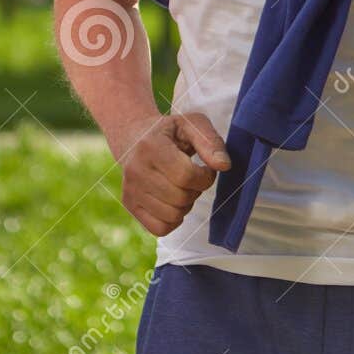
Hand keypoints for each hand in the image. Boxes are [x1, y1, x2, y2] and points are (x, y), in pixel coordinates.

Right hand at [110, 112, 231, 236]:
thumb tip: (224, 165)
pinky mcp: (129, 205)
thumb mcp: (192, 124)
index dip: (205, 177)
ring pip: (172, 215)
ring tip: (181, 187)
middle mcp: (135, 170)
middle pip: (180, 198)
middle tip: (193, 178)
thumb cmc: (170, 133)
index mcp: (150, 146)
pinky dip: (173, 220)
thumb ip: (211, 142)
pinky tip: (172, 201)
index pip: (186, 175)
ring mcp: (130, 189)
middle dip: (196, 190)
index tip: (205, 169)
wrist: (135, 139)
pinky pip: (160, 229)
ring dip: (186, 205)